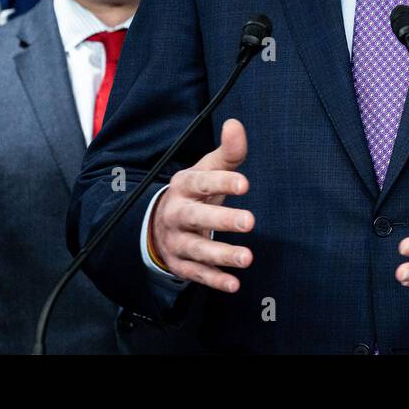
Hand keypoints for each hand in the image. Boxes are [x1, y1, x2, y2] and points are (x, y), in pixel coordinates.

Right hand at [149, 118, 253, 291]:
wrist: (158, 222)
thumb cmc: (193, 192)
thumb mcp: (207, 169)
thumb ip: (227, 152)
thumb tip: (236, 125)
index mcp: (184, 186)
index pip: (202, 183)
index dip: (222, 182)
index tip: (244, 184)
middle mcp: (177, 214)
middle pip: (197, 217)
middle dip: (222, 220)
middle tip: (250, 221)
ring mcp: (176, 240)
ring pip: (197, 249)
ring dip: (222, 255)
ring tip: (247, 257)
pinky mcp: (180, 263)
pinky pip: (196, 274)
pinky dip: (214, 280)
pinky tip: (234, 284)